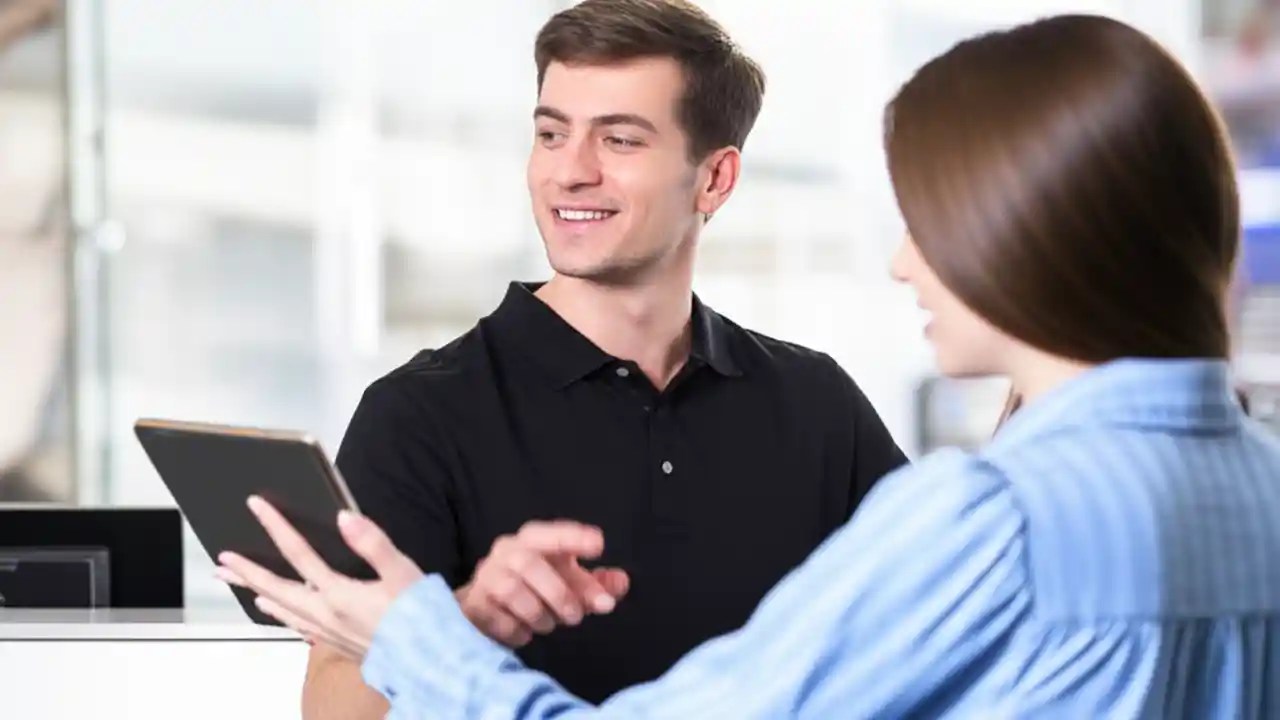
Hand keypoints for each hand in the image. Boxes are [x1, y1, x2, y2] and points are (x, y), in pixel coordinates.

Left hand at [215, 496, 423, 661]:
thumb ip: (372, 543)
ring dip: (258, 592)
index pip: (298, 553)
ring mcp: (328, 632)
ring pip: (282, 609)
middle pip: (276, 588)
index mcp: (339, 594)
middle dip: (247, 571)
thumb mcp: (403, 573)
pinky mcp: (337, 642)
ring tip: (237, 582)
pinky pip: (298, 626)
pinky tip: (276, 611)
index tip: (256, 506)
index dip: (276, 526)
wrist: (430, 662)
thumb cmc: (421, 617)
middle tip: (222, 561)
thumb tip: (344, 516)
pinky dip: (280, 615)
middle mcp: (325, 614)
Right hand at [456, 521, 629, 647]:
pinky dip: (518, 630)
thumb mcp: (568, 581)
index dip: (575, 537)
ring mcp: (486, 575)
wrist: (485, 604)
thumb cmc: (535, 586)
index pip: (554, 533)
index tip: (599, 545)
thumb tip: (621, 583)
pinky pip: (497, 618)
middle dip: (557, 593)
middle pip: (530, 563)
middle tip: (576, 617)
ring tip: (548, 624)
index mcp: (535, 539)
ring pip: (512, 591)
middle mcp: (507, 550)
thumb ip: (595, 584)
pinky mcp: (474, 603)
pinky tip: (524, 632)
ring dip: (538, 614)